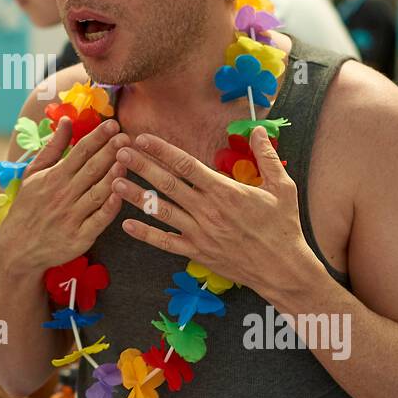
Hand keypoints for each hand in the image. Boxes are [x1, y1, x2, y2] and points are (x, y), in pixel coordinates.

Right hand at [0, 116, 130, 273]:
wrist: (18, 248)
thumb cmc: (28, 206)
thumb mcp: (33, 173)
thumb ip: (53, 147)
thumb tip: (66, 120)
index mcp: (53, 177)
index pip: (79, 152)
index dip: (97, 137)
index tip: (113, 124)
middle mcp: (63, 195)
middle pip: (92, 169)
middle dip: (110, 151)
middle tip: (127, 136)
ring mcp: (72, 217)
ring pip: (98, 192)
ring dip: (113, 176)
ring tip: (128, 160)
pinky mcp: (80, 237)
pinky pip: (98, 220)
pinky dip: (110, 207)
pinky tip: (121, 195)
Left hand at [113, 125, 317, 294]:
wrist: (283, 269)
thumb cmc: (284, 226)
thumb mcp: (282, 187)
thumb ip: (266, 156)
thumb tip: (257, 128)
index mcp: (225, 191)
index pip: (186, 164)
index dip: (161, 150)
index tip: (142, 138)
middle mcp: (207, 210)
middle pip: (167, 183)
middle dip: (141, 166)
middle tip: (119, 153)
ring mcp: (200, 233)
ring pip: (160, 211)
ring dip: (135, 196)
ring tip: (113, 182)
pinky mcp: (197, 252)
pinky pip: (165, 242)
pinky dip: (145, 233)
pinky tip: (126, 224)